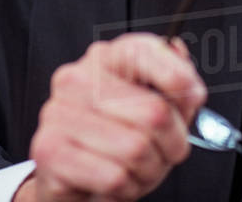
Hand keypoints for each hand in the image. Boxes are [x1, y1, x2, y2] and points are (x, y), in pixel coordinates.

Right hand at [19, 33, 205, 201]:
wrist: (72, 180)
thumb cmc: (117, 141)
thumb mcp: (155, 109)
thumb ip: (177, 89)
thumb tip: (190, 86)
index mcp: (104, 59)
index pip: (143, 52)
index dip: (177, 77)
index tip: (191, 97)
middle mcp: (77, 79)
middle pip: (153, 112)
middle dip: (172, 143)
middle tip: (166, 152)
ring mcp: (58, 112)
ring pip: (135, 149)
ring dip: (148, 170)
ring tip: (137, 168)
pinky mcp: (49, 150)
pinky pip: (113, 176)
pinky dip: (125, 188)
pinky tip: (115, 181)